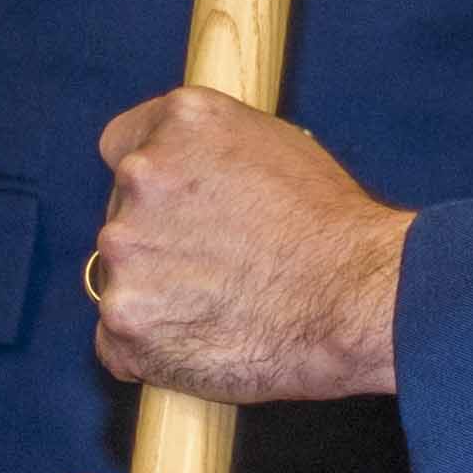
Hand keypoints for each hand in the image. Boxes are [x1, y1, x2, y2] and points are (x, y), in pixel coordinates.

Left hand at [89, 89, 407, 404]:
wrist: (355, 298)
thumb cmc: (334, 228)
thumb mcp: (274, 146)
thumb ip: (210, 155)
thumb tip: (190, 179)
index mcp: (180, 123)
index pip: (120, 146)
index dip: (151, 184)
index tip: (171, 211)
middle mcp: (141, 175)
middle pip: (121, 217)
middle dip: (157, 244)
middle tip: (217, 271)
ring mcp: (126, 250)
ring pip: (122, 280)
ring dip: (155, 296)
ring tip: (220, 311)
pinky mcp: (125, 320)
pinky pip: (118, 341)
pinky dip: (150, 349)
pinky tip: (202, 344)